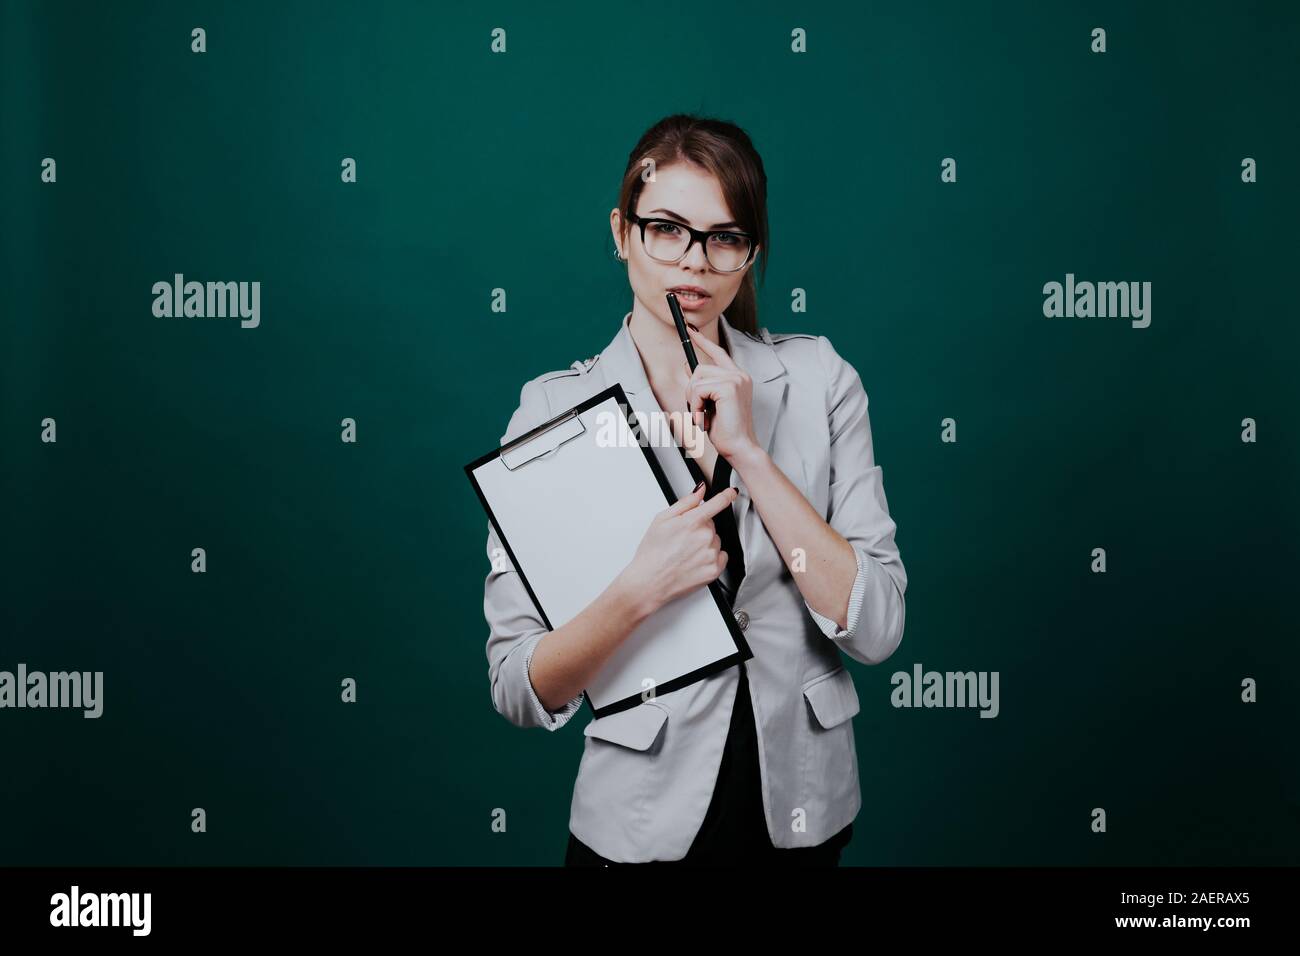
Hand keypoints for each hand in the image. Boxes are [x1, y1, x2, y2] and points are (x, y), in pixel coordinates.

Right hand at [618, 480, 738, 615]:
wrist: (649, 582)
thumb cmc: (652, 553)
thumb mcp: (661, 520)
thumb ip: (685, 502)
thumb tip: (700, 490)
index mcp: (692, 522)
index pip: (718, 503)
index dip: (727, 495)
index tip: (732, 493)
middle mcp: (705, 537)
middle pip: (712, 525)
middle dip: (700, 528)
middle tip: (682, 539)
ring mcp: (711, 555)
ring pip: (716, 541)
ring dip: (705, 544)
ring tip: (685, 553)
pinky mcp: (714, 570)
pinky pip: (721, 557)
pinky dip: (711, 558)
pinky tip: (694, 561)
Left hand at [684, 324, 758, 462]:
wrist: (740, 447)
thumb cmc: (726, 430)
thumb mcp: (710, 404)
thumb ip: (703, 385)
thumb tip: (688, 367)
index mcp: (737, 377)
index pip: (718, 352)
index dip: (702, 340)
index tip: (689, 329)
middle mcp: (739, 375)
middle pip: (700, 368)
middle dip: (692, 392)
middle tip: (701, 411)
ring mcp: (736, 379)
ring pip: (697, 379)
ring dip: (694, 401)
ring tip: (705, 416)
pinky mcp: (730, 387)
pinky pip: (699, 389)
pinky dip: (697, 406)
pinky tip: (706, 418)